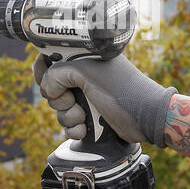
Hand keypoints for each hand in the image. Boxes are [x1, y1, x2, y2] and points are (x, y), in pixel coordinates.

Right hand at [33, 53, 176, 146]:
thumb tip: (46, 89)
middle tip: (72, 100)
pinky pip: (69, 124)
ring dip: (67, 117)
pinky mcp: (91, 116)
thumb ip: (58, 74)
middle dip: (58, 99)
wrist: (146, 118)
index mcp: (84, 57)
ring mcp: (87, 96)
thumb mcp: (86, 73)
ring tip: (83, 118)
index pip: (51, 59)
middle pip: (51, 87)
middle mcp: (84, 75)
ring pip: (59, 109)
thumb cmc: (121, 90)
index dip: (43, 71)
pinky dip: (74, 129)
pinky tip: (84, 131)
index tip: (47, 83)